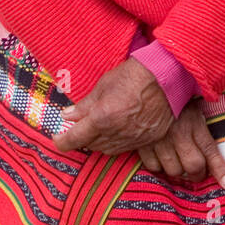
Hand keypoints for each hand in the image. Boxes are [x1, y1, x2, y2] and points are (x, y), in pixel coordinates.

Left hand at [53, 59, 173, 155]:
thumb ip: (84, 105)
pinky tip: (117, 131)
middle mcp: (116, 133)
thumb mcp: (103, 85)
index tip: (57, 138)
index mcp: (102, 118)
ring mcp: (133, 139)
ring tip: (99, 128)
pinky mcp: (147, 140)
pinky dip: (116, 142)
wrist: (167, 77)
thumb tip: (66, 116)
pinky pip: (126, 148)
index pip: (74, 139)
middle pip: (91, 145)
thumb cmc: (133, 75)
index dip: (62, 141)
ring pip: (107, 149)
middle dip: (82, 137)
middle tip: (80, 126)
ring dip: (99, 142)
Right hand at [138, 98, 224, 189]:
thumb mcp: (192, 105)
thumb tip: (216, 136)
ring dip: (178, 170)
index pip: (210, 151)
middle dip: (197, 175)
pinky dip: (158, 167)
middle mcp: (178, 134)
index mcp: (193, 123)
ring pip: (173, 169)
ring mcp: (159, 140)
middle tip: (198, 174)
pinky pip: (153, 166)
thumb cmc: (173, 95)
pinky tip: (161, 158)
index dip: (220, 170)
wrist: (146, 86)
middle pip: (192, 167)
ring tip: (179, 163)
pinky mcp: (142, 143)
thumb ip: (202, 125)